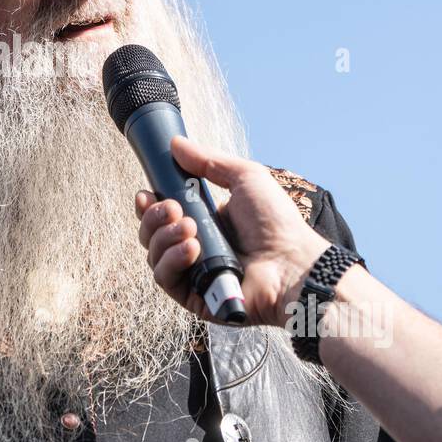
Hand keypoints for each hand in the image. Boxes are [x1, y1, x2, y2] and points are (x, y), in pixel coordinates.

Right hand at [135, 136, 327, 327]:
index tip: (147, 193)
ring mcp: (193, 274)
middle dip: (154, 217)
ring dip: (164, 236)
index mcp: (204, 222)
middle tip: (175, 208)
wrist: (294, 263)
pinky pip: (165, 279)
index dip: (150, 205)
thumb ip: (209, 161)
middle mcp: (195, 248)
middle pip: (151, 233)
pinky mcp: (194, 297)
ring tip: (191, 228)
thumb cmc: (277, 223)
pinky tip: (192, 248)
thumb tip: (176, 144)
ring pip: (154, 255)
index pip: (162, 215)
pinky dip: (171, 260)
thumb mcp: (245, 177)